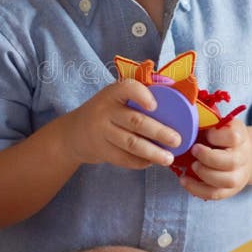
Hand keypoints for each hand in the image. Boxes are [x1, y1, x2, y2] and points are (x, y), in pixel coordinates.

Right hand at [64, 80, 180, 169]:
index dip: (142, 95)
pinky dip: (140, 162)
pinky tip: (151, 162)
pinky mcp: (100, 151)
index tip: (155, 105)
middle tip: (177, 140)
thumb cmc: (105, 112)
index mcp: (112, 93)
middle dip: (159, 132)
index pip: (127, 89)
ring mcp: (101, 132)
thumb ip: (136, 97)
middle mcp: (105, 111)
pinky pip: (124, 158)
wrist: (73, 133)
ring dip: (153, 152)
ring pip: (131, 143)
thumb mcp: (114, 99)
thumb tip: (178, 96)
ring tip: (169, 158)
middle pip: (135, 121)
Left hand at [180, 118, 251, 200]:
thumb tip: (187, 125)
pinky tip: (184, 181)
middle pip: (231, 162)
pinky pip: (216, 194)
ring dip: (205, 174)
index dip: (216, 136)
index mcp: (241, 138)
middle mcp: (243, 158)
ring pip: (227, 181)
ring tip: (191, 166)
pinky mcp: (230, 190)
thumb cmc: (223, 137)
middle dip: (208, 157)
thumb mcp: (220, 126)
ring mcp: (239, 176)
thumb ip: (208, 124)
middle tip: (194, 150)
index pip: (233, 137)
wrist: (241, 154)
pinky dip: (197, 189)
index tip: (206, 133)